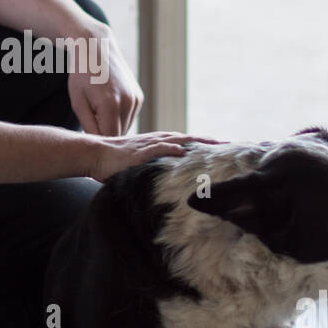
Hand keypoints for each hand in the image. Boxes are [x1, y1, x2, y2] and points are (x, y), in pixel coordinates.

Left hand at [66, 28, 144, 134]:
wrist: (96, 49)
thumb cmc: (81, 75)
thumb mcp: (78, 102)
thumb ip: (89, 126)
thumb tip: (97, 145)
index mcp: (110, 105)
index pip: (108, 138)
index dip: (98, 142)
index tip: (88, 142)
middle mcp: (128, 102)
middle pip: (118, 135)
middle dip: (105, 135)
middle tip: (91, 127)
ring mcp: (136, 99)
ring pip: (125, 127)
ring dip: (113, 126)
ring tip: (97, 115)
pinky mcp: (139, 97)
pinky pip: (129, 117)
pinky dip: (119, 118)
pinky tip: (107, 106)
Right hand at [85, 132, 226, 183]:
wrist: (95, 155)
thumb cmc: (116, 164)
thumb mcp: (142, 167)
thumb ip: (157, 172)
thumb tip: (171, 187)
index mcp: (161, 145)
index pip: (190, 143)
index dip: (208, 146)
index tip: (227, 150)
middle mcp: (159, 141)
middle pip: (191, 139)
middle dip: (211, 142)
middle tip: (233, 146)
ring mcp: (150, 144)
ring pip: (179, 140)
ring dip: (198, 141)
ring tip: (217, 145)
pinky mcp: (139, 150)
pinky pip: (157, 147)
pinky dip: (171, 148)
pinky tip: (183, 151)